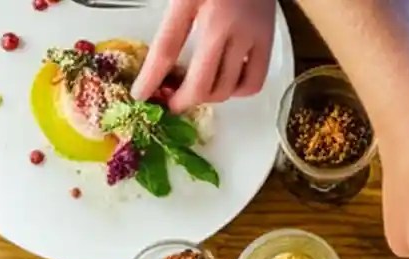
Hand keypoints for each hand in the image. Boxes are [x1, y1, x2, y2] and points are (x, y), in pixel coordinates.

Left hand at [131, 0, 275, 111]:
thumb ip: (171, 19)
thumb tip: (158, 58)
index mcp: (194, 1)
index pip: (167, 48)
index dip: (150, 77)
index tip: (140, 94)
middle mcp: (224, 23)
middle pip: (200, 82)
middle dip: (182, 99)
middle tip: (172, 98)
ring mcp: (249, 34)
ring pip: (225, 88)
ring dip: (206, 97)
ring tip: (197, 89)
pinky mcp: (267, 39)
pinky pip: (253, 82)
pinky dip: (236, 90)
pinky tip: (226, 80)